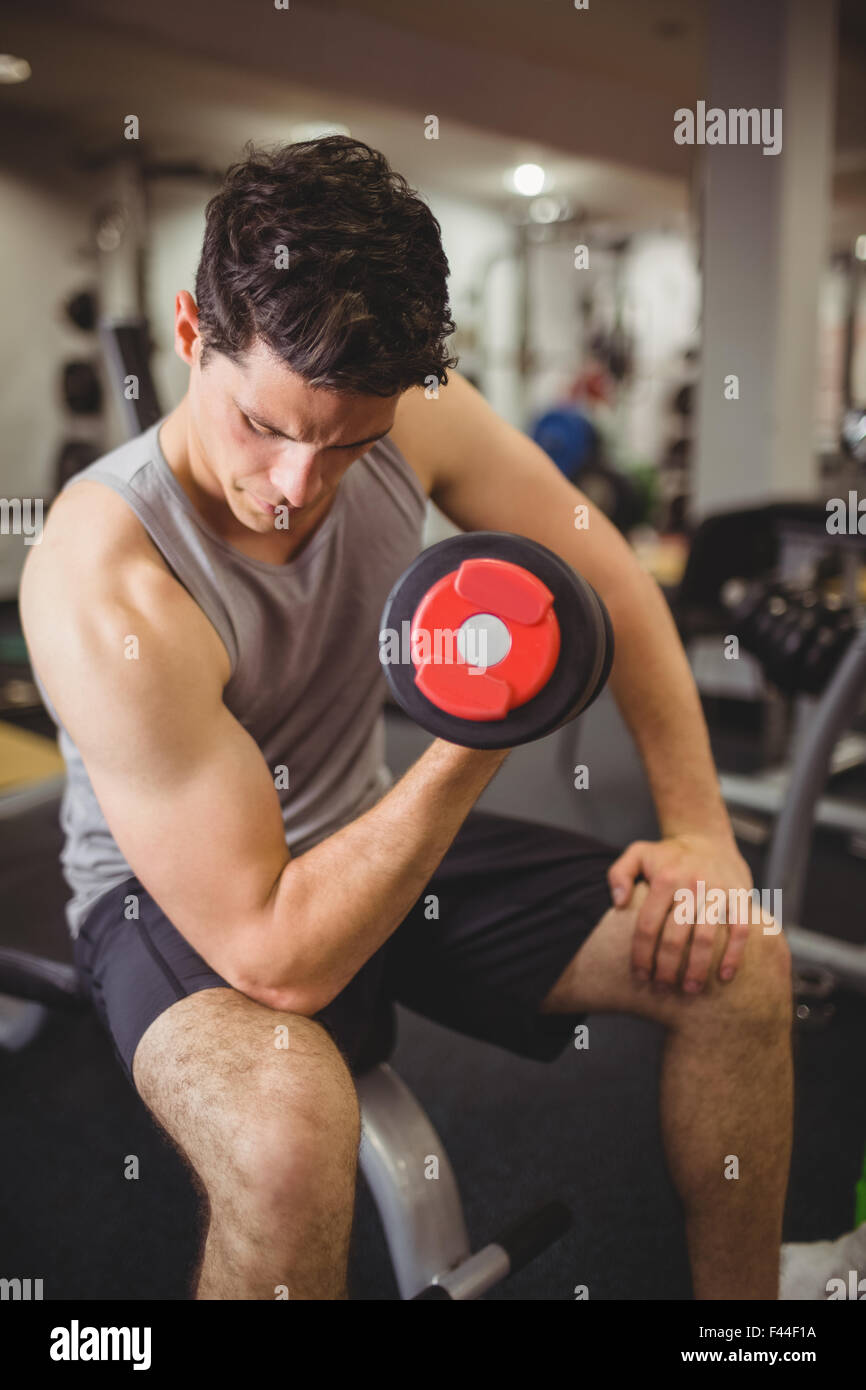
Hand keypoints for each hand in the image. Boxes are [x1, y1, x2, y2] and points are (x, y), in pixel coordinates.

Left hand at [607, 833, 753, 993]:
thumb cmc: (669, 855)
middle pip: (676, 937)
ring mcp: (718, 891)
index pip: (648, 925)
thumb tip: (618, 903)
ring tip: (690, 990)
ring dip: (698, 969)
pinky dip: (734, 955)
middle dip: (667, 968)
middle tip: (662, 989)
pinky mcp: (740, 896)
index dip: (642, 955)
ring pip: (706, 938)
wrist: (708, 838)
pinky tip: (725, 976)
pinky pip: (740, 930)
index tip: (640, 976)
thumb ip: (619, 874)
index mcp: (664, 878)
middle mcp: (691, 885)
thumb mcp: (638, 854)